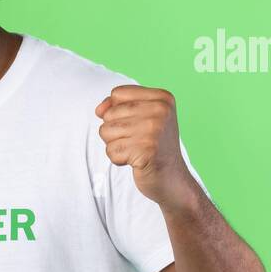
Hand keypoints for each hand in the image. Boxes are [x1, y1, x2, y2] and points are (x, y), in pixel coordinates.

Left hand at [94, 85, 197, 210]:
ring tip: (135, 150)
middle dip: (114, 131)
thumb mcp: (140, 118)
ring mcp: (154, 131)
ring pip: (106, 131)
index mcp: (162, 98)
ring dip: (115, 145)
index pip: (117, 93)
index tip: (135, 124)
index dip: (116, 111)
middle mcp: (161, 111)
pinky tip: (135, 160)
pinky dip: (118, 159)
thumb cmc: (152, 145)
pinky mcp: (146, 151)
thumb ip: (117, 106)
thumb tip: (99, 110)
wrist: (171, 178)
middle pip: (109, 114)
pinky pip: (111, 151)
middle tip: (137, 141)